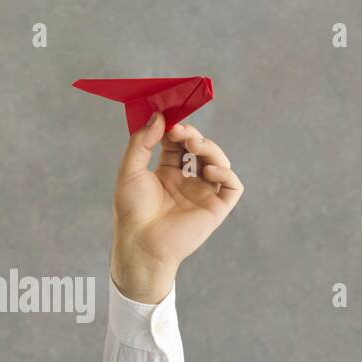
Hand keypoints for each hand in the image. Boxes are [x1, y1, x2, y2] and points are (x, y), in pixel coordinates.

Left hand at [110, 111, 243, 302]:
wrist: (140, 243)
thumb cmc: (132, 211)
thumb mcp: (130, 170)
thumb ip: (142, 142)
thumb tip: (158, 117)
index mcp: (167, 174)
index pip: (179, 144)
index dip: (177, 130)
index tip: (170, 122)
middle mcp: (186, 182)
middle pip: (200, 150)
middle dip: (193, 136)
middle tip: (182, 132)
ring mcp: (202, 194)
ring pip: (219, 162)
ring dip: (210, 148)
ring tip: (194, 145)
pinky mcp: (215, 209)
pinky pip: (232, 187)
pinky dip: (226, 173)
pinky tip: (208, 169)